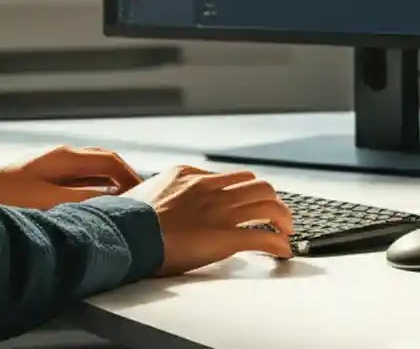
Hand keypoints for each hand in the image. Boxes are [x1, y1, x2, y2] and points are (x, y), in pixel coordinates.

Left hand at [0, 146, 142, 209]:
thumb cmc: (6, 199)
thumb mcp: (49, 201)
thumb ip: (85, 199)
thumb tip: (115, 200)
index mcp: (66, 157)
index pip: (112, 161)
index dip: (132, 178)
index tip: (146, 196)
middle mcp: (60, 157)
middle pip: (103, 163)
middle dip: (123, 180)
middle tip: (137, 201)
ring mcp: (49, 166)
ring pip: (88, 172)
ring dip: (106, 186)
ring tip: (118, 206)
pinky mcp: (38, 179)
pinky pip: (75, 181)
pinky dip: (90, 191)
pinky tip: (90, 208)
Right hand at [123, 165, 293, 275]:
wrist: (123, 234)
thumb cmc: (125, 219)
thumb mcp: (145, 190)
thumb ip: (162, 190)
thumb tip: (155, 195)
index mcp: (191, 176)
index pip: (233, 177)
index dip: (246, 189)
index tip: (250, 199)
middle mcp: (212, 190)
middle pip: (258, 186)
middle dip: (272, 200)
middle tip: (277, 214)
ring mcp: (221, 212)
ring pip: (268, 206)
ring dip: (283, 218)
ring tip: (287, 230)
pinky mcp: (226, 236)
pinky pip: (262, 238)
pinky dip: (277, 245)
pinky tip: (282, 251)